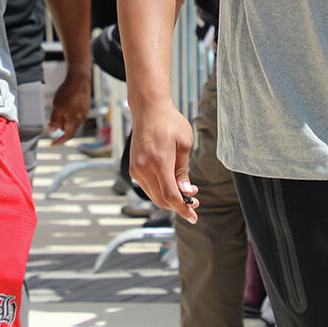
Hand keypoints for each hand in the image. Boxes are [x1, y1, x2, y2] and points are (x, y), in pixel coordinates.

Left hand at [46, 73, 90, 142]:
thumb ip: (55, 121)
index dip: (59, 141)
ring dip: (64, 119)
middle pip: (69, 128)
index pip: (67, 136)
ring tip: (57, 110)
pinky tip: (65, 105)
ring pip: (72, 121)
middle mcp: (81, 118)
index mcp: (74, 121)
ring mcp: (85, 112)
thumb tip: (52, 131)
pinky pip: (76, 114)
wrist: (80, 78)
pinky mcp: (86, 106)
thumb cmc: (68, 92)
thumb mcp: (57, 107)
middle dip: (60, 127)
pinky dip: (69, 114)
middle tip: (50, 122)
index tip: (52, 144)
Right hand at [129, 104, 196, 222]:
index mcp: (159, 161)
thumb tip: (187, 192)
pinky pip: (148, 187)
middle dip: (178, 206)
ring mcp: (136, 168)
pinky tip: (172, 184)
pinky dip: (160, 191)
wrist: (148, 109)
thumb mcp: (184, 144)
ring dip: (169, 199)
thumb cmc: (170, 122)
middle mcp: (144, 167)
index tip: (194, 217)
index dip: (183, 209)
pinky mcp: (133, 167)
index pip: (171, 196)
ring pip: (154, 195)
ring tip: (185, 192)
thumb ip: (183, 171)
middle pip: (161, 200)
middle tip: (194, 204)